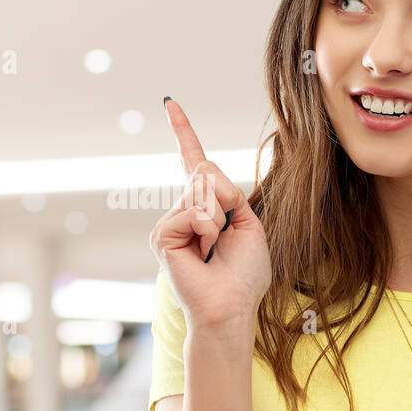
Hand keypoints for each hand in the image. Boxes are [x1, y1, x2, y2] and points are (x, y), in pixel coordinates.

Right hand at [148, 98, 270, 328]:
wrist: (231, 306)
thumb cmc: (244, 273)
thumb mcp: (249, 222)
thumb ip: (229, 192)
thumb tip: (200, 174)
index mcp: (207, 205)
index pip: (194, 161)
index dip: (183, 132)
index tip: (171, 104)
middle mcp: (185, 210)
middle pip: (207, 173)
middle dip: (227, 199)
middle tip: (225, 236)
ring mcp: (171, 222)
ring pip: (200, 192)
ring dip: (218, 219)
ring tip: (213, 248)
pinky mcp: (162, 235)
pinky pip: (190, 211)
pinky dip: (205, 229)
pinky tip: (202, 252)